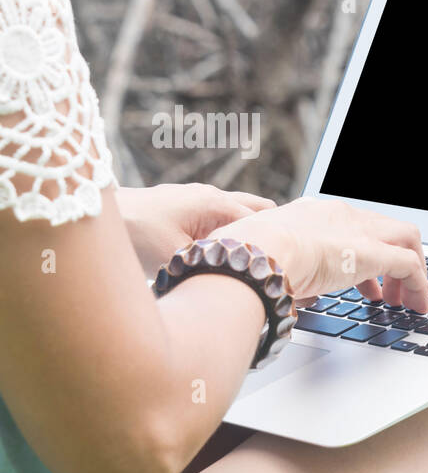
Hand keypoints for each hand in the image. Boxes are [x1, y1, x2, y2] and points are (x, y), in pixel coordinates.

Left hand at [117, 183, 276, 272]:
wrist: (99, 216)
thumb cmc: (136, 232)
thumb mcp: (181, 256)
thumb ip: (214, 263)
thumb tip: (238, 277)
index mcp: (217, 204)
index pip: (262, 222)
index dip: (274, 243)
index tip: (283, 266)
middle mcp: (212, 196)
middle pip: (258, 209)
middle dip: (269, 231)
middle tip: (277, 257)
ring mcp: (198, 198)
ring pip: (239, 212)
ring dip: (246, 231)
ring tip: (252, 257)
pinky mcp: (186, 206)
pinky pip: (220, 217)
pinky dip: (229, 230)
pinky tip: (223, 252)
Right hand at [210, 197, 427, 312]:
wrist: (251, 255)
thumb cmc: (241, 261)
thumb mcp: (257, 261)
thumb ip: (270, 272)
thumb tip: (271, 294)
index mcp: (311, 214)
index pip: (350, 226)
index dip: (360, 251)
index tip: (360, 277)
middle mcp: (340, 215)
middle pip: (384, 228)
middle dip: (392, 258)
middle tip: (388, 291)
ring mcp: (358, 231)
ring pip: (406, 239)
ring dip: (410, 271)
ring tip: (405, 302)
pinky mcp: (374, 253)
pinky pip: (411, 266)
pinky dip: (420, 285)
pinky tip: (418, 306)